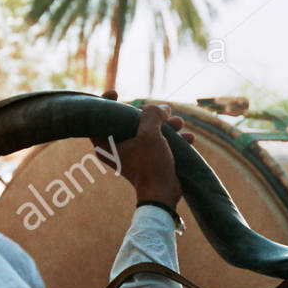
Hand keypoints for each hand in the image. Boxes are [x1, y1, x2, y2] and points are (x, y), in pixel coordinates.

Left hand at [91, 91, 192, 209]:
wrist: (163, 195)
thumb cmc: (150, 166)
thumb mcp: (150, 134)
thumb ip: (152, 115)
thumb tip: (161, 108)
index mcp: (106, 143)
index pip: (99, 117)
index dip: (105, 102)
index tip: (116, 93)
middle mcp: (116, 148)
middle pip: (128, 121)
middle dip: (149, 114)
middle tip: (164, 111)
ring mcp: (133, 154)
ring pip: (147, 131)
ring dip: (165, 126)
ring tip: (180, 124)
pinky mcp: (148, 160)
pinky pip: (158, 143)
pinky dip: (172, 140)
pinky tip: (189, 139)